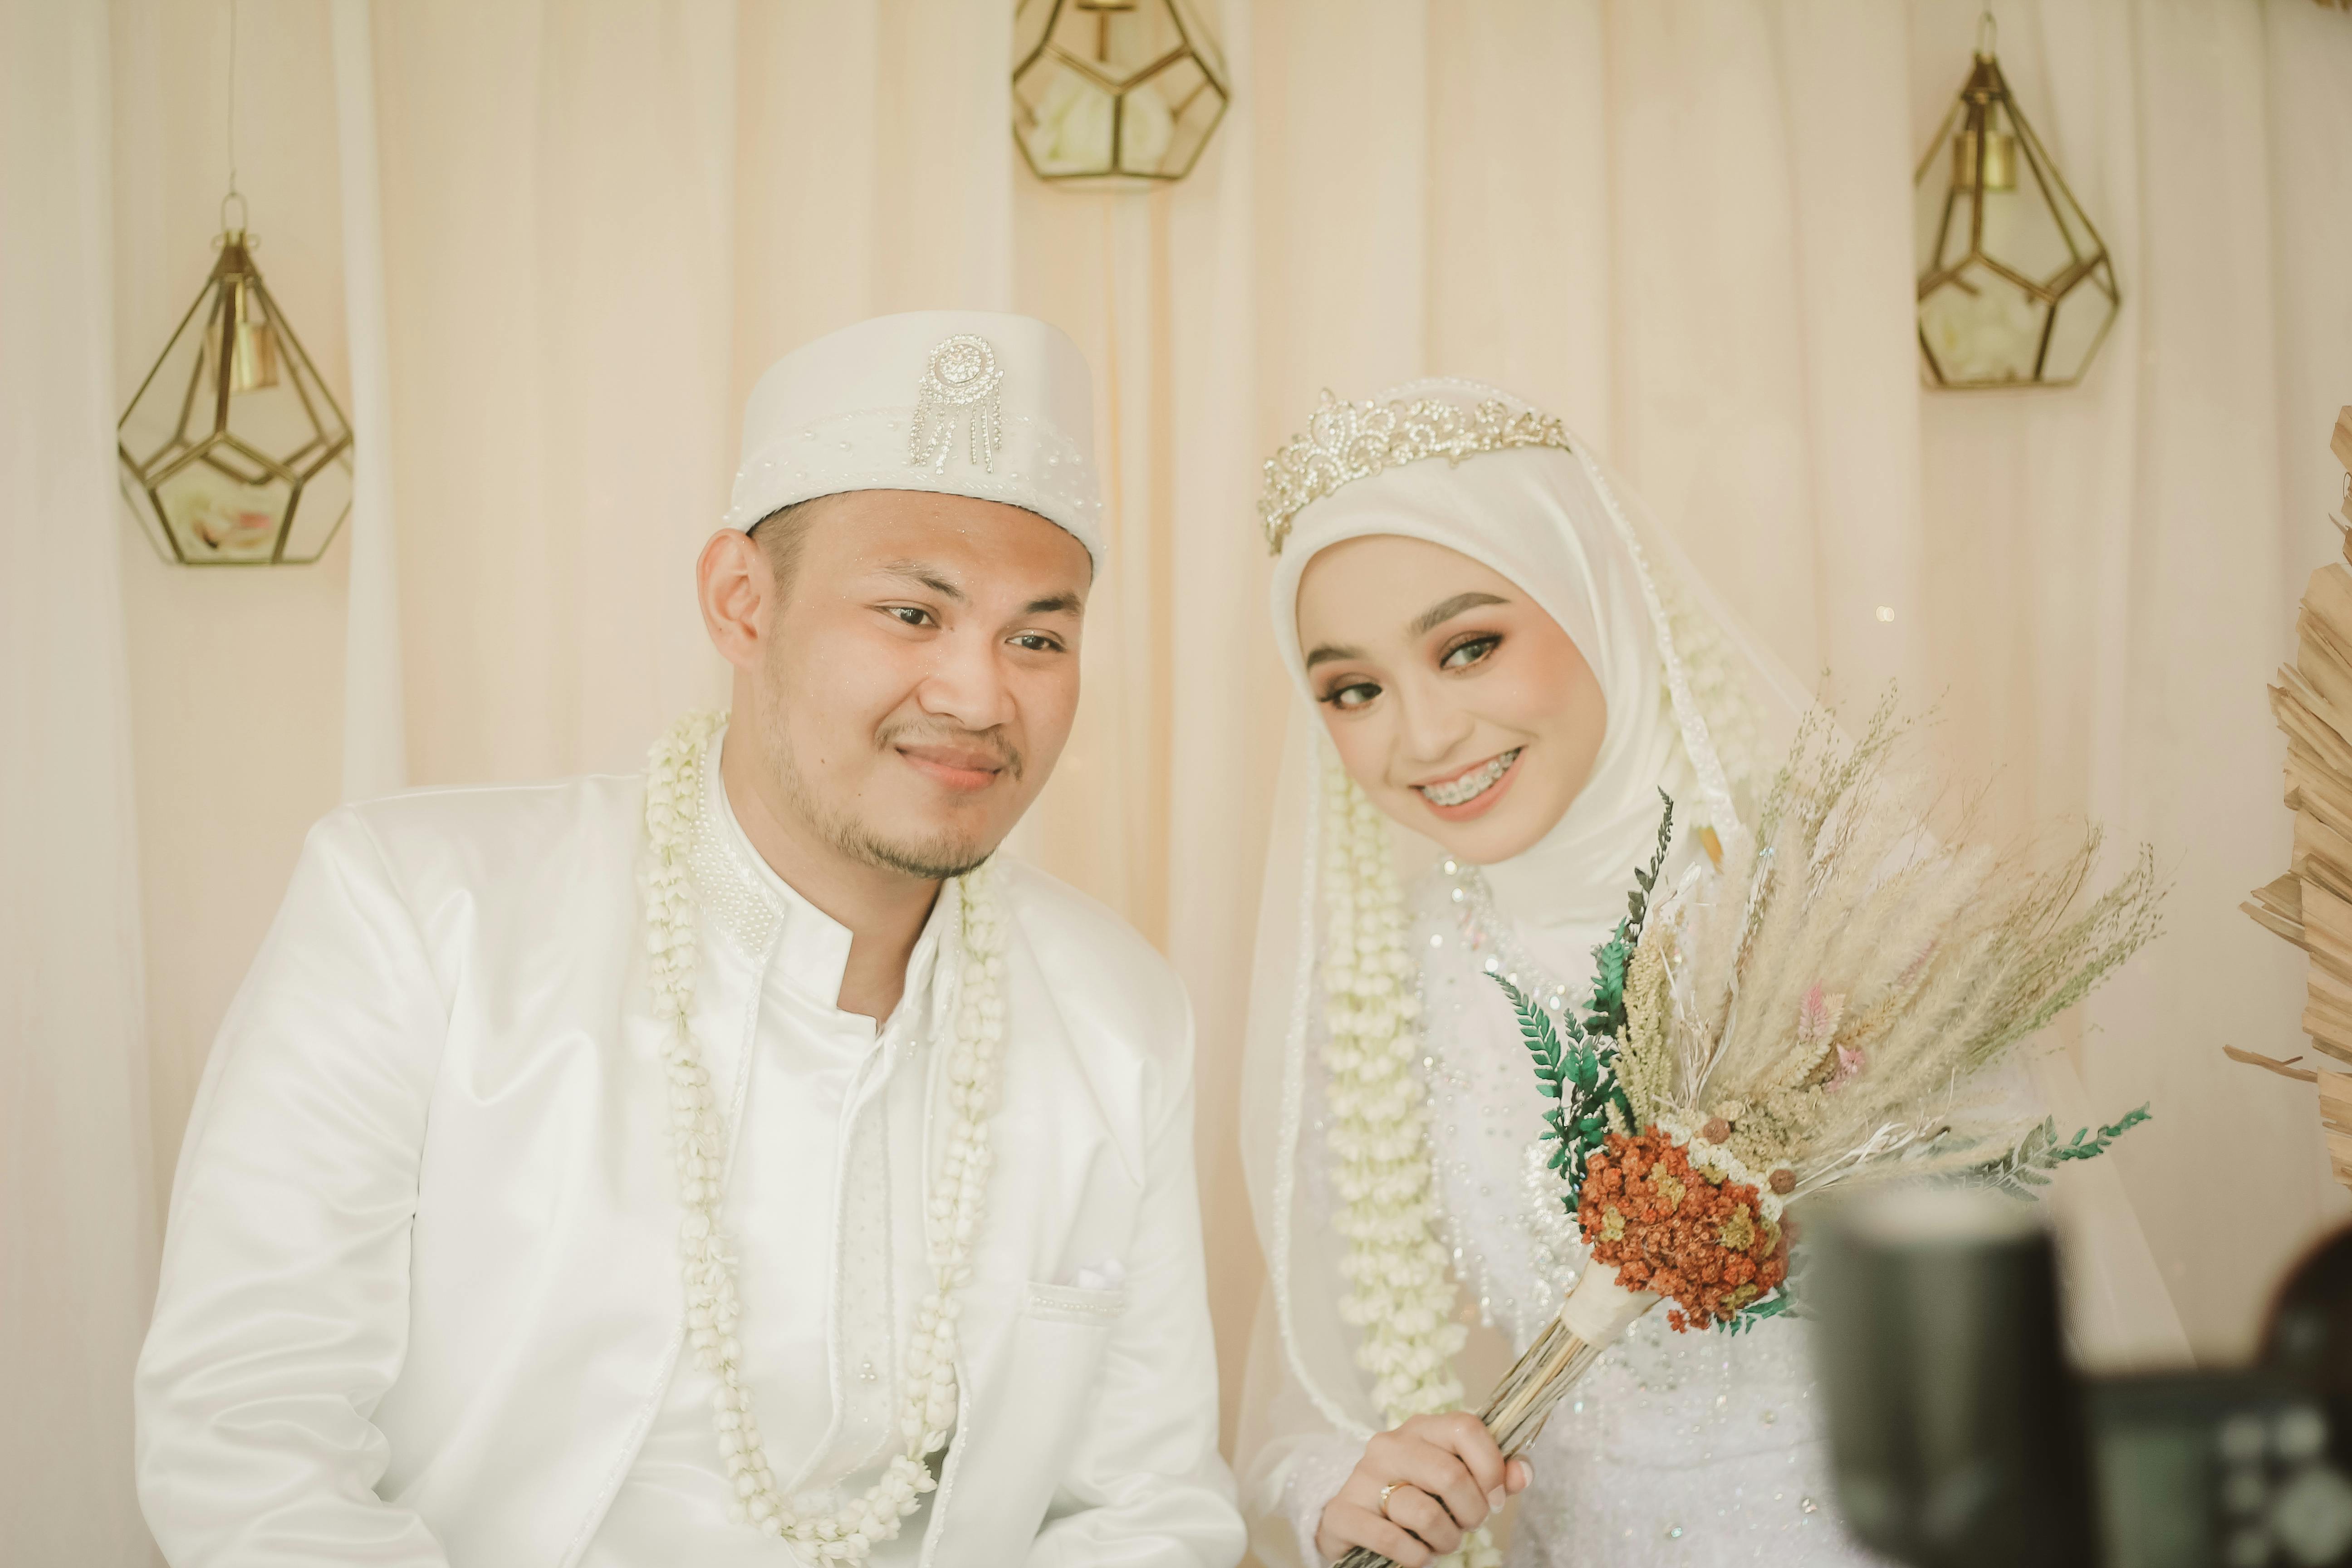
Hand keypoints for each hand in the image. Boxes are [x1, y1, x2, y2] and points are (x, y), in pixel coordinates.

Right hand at [1313, 1412, 1532, 1565]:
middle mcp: (1389, 1445)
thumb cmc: (1417, 1498)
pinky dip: (1416, 1556)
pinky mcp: (1343, 1513)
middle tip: (1469, 1525)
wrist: (1357, 1526)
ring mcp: (1362, 1477)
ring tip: (1441, 1541)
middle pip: (1449, 1473)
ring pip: (1424, 1511)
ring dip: (1446, 1539)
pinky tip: (1418, 1554)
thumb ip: (1495, 1475)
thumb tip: (1524, 1472)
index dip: (1491, 1466)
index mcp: (1421, 1428)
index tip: (1496, 1497)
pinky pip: (1392, 1539)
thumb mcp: (1459, 1483)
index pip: (1465, 1427)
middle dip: (1472, 1512)